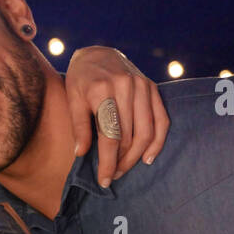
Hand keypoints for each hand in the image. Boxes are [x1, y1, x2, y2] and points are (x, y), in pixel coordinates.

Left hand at [64, 46, 170, 187]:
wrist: (98, 53)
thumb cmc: (81, 80)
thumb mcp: (72, 99)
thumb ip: (78, 126)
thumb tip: (81, 154)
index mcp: (102, 91)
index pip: (109, 136)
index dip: (108, 162)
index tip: (104, 180)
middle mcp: (126, 87)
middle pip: (129, 137)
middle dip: (122, 161)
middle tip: (114, 175)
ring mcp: (142, 86)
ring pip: (147, 131)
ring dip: (138, 156)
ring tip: (126, 168)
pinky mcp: (153, 88)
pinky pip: (162, 119)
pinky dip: (158, 141)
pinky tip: (148, 157)